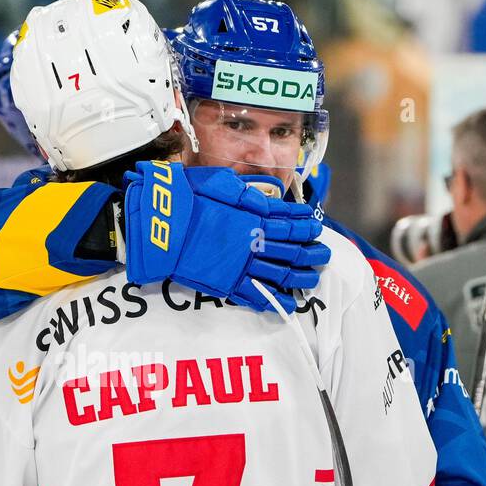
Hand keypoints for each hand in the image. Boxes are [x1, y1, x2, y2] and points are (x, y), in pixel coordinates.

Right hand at [122, 163, 329, 312]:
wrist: (162, 225)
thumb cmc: (189, 198)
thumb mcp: (223, 183)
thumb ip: (249, 194)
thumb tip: (268, 198)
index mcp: (256, 218)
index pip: (293, 224)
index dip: (309, 227)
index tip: (317, 228)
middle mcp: (255, 244)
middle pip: (294, 251)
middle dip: (312, 254)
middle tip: (323, 255)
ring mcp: (242, 266)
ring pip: (281, 275)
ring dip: (300, 278)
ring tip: (311, 279)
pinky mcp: (226, 283)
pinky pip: (256, 295)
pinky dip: (272, 300)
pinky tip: (284, 302)